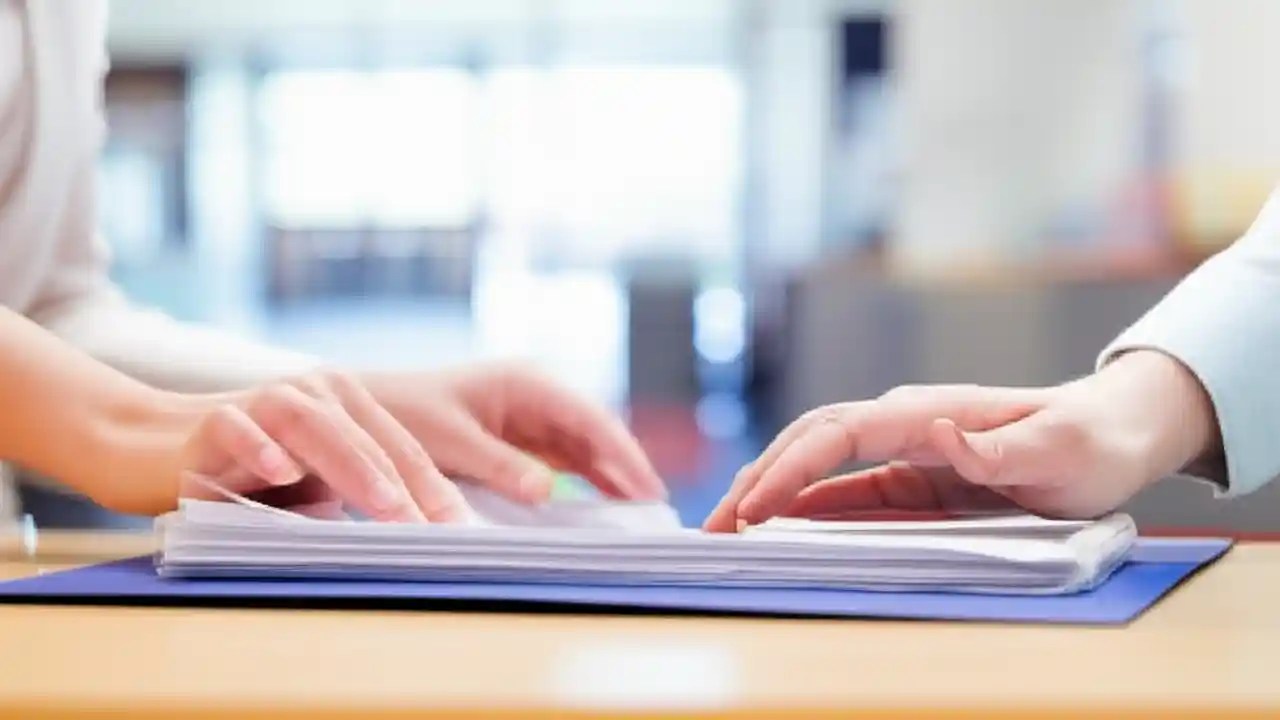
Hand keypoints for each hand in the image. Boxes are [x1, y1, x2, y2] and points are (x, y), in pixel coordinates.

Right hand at [178, 370, 464, 522]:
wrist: (146, 444)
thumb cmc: (240, 469)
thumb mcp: (308, 483)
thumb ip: (351, 494)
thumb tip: (409, 535)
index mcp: (346, 406)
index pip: (402, 451)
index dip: (435, 490)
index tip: (463, 532)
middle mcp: (314, 393)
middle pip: (372, 442)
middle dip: (409, 490)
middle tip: (437, 532)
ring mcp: (266, 401)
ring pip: (320, 430)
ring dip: (356, 469)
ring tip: (387, 505)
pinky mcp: (216, 419)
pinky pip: (243, 431)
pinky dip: (262, 450)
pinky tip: (281, 472)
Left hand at [363, 364, 665, 503]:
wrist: (362, 414)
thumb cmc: (401, 415)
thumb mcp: (449, 440)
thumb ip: (500, 465)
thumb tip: (548, 491)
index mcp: (523, 382)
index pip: (587, 417)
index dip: (621, 451)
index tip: (645, 484)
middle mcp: (534, 396)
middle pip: (594, 432)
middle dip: (625, 465)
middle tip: (656, 507)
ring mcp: (530, 419)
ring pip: (585, 449)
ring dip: (611, 476)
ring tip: (643, 513)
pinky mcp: (521, 442)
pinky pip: (565, 463)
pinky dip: (587, 482)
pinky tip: (608, 505)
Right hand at [704, 350, 1219, 529]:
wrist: (1112, 430)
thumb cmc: (1090, 441)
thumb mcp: (1060, 451)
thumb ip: (999, 448)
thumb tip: (935, 434)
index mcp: (928, 412)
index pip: (840, 434)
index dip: (793, 469)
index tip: (756, 507)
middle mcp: (904, 423)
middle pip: (810, 442)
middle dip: (758, 479)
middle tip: (715, 526)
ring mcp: (902, 448)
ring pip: (815, 462)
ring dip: (768, 491)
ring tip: (726, 529)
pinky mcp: (908, 475)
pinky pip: (841, 488)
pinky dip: (801, 504)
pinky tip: (774, 526)